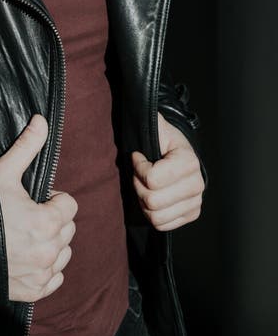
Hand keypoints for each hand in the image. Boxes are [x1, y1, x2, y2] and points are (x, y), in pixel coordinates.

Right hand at [0, 114, 77, 302]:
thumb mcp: (3, 173)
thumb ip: (27, 147)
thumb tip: (41, 120)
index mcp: (47, 222)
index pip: (70, 205)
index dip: (53, 199)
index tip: (35, 200)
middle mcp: (49, 251)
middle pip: (67, 229)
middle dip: (53, 220)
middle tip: (28, 215)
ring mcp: (41, 274)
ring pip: (63, 254)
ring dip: (52, 244)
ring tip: (27, 236)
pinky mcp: (33, 291)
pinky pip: (55, 279)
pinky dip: (46, 269)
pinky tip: (27, 257)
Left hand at [131, 112, 203, 230]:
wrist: (176, 153)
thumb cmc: (162, 139)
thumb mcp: (156, 126)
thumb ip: (152, 122)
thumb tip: (142, 110)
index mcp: (189, 162)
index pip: (151, 179)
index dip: (138, 167)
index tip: (138, 156)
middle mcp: (197, 185)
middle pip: (152, 201)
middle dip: (138, 186)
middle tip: (140, 173)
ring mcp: (195, 202)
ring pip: (156, 217)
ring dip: (144, 202)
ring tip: (146, 186)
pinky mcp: (190, 214)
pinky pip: (162, 225)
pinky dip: (152, 214)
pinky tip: (153, 197)